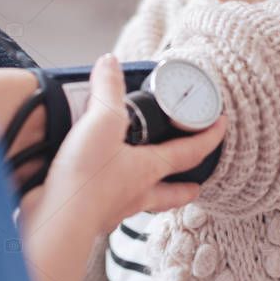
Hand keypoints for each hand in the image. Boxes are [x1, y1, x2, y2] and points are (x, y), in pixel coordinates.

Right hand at [21, 54, 225, 280]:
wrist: (58, 216)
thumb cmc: (87, 176)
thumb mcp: (102, 120)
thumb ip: (108, 89)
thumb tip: (111, 63)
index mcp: (148, 168)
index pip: (189, 152)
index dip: (208, 138)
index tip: (221, 128)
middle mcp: (136, 193)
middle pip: (171, 192)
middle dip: (185, 188)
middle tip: (196, 186)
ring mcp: (114, 208)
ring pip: (142, 204)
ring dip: (150, 197)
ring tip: (148, 190)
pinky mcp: (91, 217)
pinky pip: (110, 209)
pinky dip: (113, 201)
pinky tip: (103, 194)